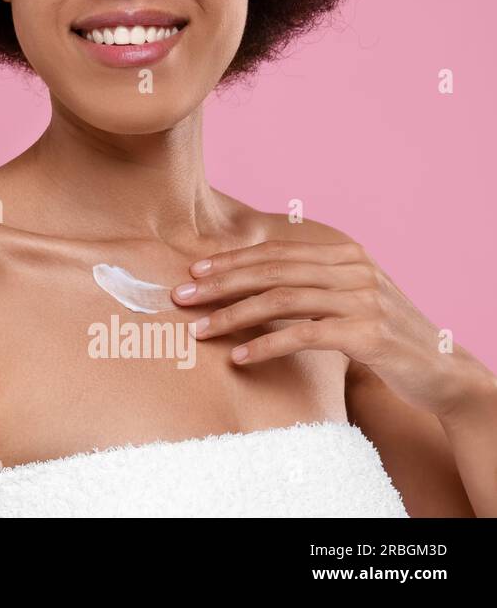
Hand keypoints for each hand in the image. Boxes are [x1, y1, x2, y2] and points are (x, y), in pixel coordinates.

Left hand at [172, 238, 487, 419]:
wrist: (443, 372)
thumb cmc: (382, 337)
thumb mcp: (347, 301)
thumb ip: (309, 286)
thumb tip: (245, 282)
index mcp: (345, 254)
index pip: (275, 251)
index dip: (231, 260)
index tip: (193, 271)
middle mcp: (354, 270)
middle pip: (271, 270)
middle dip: (220, 283)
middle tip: (181, 297)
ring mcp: (363, 299)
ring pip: (281, 300)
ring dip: (233, 315)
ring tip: (200, 330)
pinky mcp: (368, 333)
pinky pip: (304, 334)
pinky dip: (266, 345)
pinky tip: (239, 357)